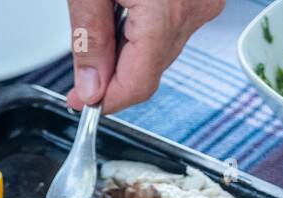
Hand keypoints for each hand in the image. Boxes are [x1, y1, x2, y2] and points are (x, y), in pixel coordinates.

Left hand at [66, 0, 223, 113]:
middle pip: (148, 71)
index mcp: (165, 12)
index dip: (107, 101)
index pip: (138, 84)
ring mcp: (202, 5)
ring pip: (160, 53)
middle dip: (112, 77)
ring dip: (128, 53)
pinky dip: (145, 32)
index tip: (80, 103)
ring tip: (104, 20)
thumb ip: (90, 39)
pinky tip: (126, 10)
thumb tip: (91, 87)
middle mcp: (194, 11)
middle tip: (80, 75)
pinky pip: (172, 31)